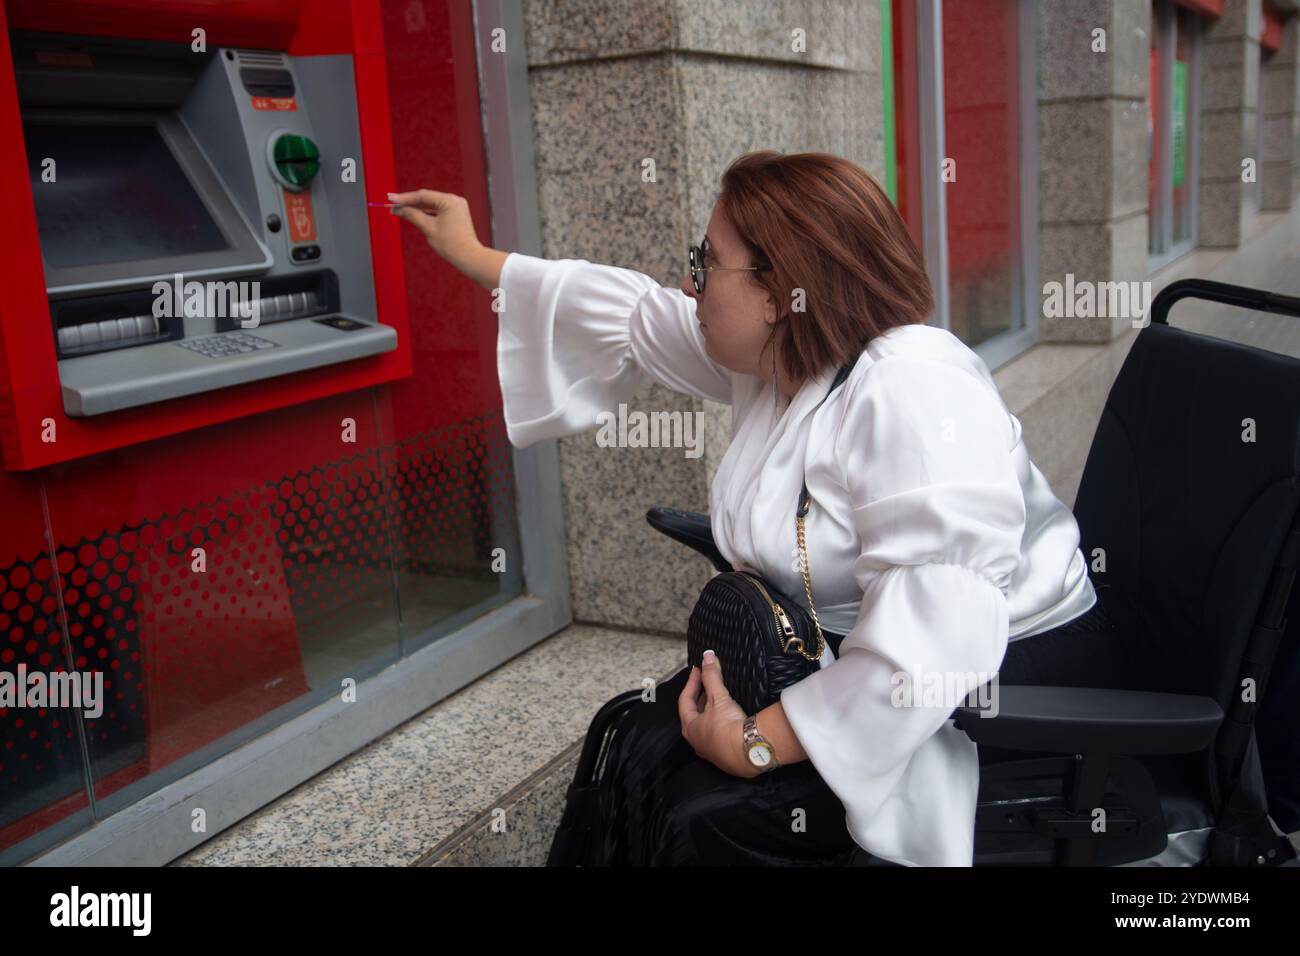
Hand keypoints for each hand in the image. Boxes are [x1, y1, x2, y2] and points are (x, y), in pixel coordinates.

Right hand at [387, 189, 481, 262]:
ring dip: (417, 208)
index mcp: (450, 200)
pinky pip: (438, 210)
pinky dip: (426, 213)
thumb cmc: (451, 244)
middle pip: (427, 199)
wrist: (468, 257)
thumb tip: (398, 209)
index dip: (404, 198)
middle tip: (392, 203)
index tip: (390, 199)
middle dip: (409, 202)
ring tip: (399, 210)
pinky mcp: (456, 214)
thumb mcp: (428, 228)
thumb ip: (412, 215)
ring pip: (432, 205)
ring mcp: (457, 207)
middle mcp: (455, 200)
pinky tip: (414, 214)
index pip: (422, 196)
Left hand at [678, 650, 756, 777]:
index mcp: (690, 727)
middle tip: (706, 682)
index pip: (685, 700)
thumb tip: (707, 656)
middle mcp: (697, 740)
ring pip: (707, 725)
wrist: (748, 752)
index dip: (691, 683)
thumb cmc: (727, 726)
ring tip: (718, 696)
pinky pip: (719, 734)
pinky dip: (721, 722)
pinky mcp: (726, 755)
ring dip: (711, 710)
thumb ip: (712, 676)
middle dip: (700, 696)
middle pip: (694, 714)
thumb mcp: (718, 698)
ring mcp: (711, 750)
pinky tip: (730, 717)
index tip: (697, 670)